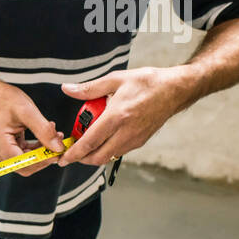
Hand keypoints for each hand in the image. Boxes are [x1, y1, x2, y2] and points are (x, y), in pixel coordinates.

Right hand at [0, 80, 65, 176]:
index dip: (43, 160)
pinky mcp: (5, 149)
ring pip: (27, 160)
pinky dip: (36, 147)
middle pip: (26, 165)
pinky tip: (44, 136)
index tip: (58, 152)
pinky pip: (24, 154)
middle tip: (58, 142)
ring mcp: (0, 152)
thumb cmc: (4, 100)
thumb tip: (57, 147)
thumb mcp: (27, 112)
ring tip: (53, 135)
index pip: (24, 163)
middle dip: (44, 155)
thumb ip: (43, 131)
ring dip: (42, 150)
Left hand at [58, 67, 186, 166]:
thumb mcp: (116, 79)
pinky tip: (102, 140)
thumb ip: (89, 88)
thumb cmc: (148, 82)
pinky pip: (119, 151)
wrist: (175, 89)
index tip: (63, 158)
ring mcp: (135, 139)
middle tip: (71, 154)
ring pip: (109, 156)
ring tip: (84, 146)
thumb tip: (68, 89)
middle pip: (98, 156)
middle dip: (81, 159)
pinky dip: (107, 150)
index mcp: (117, 117)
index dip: (74, 153)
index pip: (90, 142)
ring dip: (94, 155)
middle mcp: (126, 132)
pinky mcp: (141, 141)